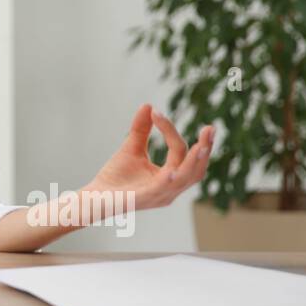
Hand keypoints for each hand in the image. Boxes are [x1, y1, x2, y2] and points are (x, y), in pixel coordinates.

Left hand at [82, 104, 213, 213]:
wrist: (94, 198)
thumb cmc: (115, 177)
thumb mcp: (131, 148)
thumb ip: (141, 129)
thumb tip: (149, 105)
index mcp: (170, 177)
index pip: (180, 152)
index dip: (171, 131)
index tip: (156, 112)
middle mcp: (170, 189)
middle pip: (196, 170)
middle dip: (205, 149)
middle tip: (211, 129)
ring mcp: (160, 195)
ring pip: (186, 179)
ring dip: (195, 161)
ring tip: (202, 145)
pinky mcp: (146, 199)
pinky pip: (163, 189)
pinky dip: (171, 180)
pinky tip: (173, 169)